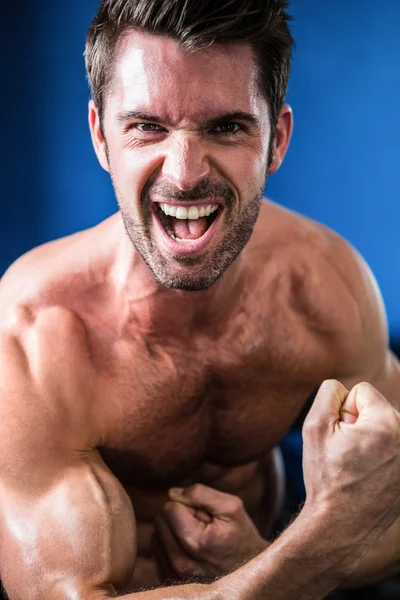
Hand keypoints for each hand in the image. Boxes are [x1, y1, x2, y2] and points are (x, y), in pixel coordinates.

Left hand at [152, 484, 267, 581]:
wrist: (250, 572)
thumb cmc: (241, 536)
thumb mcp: (231, 506)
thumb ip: (200, 493)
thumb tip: (172, 493)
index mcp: (195, 541)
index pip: (170, 508)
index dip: (187, 505)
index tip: (204, 515)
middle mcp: (181, 562)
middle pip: (160, 521)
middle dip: (179, 517)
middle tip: (201, 526)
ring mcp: (174, 576)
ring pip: (156, 535)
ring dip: (173, 532)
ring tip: (197, 538)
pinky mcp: (170, 582)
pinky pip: (157, 552)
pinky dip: (170, 545)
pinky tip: (189, 550)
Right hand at [302, 379, 399, 568]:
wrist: (341, 527)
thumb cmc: (326, 477)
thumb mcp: (314, 426)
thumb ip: (329, 393)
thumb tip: (344, 390)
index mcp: (388, 422)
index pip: (361, 391)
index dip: (343, 412)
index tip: (340, 438)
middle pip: (376, 409)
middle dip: (359, 424)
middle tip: (347, 455)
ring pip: (383, 428)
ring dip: (369, 440)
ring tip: (358, 466)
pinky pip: (390, 446)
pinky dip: (379, 455)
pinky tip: (368, 476)